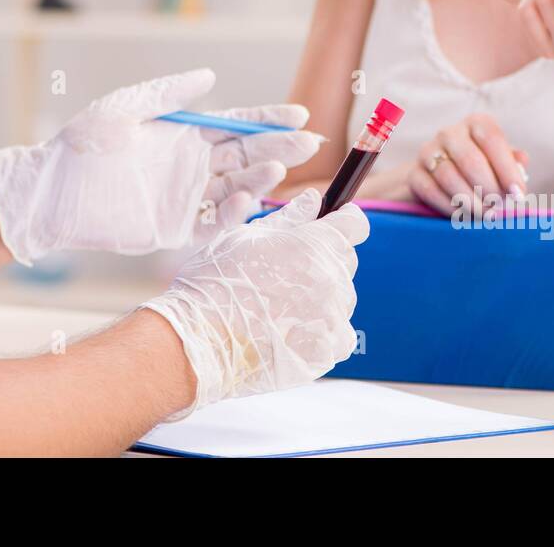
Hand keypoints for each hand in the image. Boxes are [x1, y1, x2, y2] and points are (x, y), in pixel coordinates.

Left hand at [0, 68, 323, 264]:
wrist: (51, 191)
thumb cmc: (82, 143)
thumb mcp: (125, 108)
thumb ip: (169, 95)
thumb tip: (211, 77)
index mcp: (184, 134)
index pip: (236, 126)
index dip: (268, 121)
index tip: (299, 116)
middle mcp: (191, 166)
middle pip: (246, 157)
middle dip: (279, 149)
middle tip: (309, 144)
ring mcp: (184, 198)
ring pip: (236, 191)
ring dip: (260, 181)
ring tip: (276, 169)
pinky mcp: (172, 229)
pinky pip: (211, 226)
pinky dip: (233, 217)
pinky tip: (247, 203)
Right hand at [142, 187, 369, 418]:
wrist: (199, 342)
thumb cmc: (215, 284)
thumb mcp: (245, 237)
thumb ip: (287, 219)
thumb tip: (313, 200)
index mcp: (314, 244)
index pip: (355, 223)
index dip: (344, 220)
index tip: (332, 224)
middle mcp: (331, 279)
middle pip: (346, 261)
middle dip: (324, 259)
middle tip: (287, 271)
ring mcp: (332, 319)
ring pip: (341, 299)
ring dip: (322, 297)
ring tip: (280, 306)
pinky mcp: (326, 352)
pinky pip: (338, 335)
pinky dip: (321, 332)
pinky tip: (289, 331)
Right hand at [401, 113, 528, 214]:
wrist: (439, 179)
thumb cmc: (480, 169)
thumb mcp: (499, 163)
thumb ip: (512, 162)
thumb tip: (522, 160)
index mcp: (476, 124)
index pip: (492, 139)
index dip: (507, 169)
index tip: (518, 194)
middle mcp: (450, 133)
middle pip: (470, 159)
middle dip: (488, 188)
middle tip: (499, 207)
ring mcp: (428, 151)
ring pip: (448, 176)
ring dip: (470, 200)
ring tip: (485, 215)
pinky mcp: (414, 173)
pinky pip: (430, 191)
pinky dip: (450, 207)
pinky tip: (464, 216)